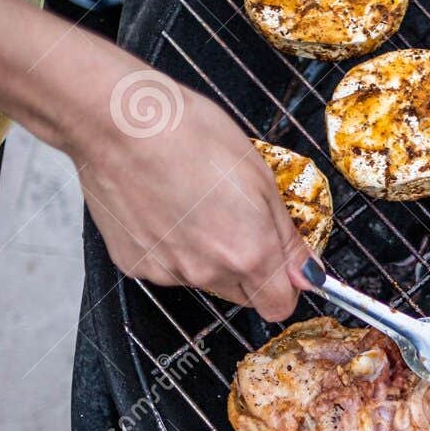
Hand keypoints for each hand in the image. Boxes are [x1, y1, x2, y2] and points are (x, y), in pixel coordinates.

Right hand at [73, 68, 310, 321]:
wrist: (121, 124)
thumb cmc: (192, 136)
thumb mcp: (261, 178)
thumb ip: (287, 237)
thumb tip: (308, 274)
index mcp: (250, 253)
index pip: (279, 306)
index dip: (286, 285)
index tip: (282, 263)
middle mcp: (209, 272)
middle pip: (244, 294)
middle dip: (249, 268)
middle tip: (237, 220)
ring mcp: (168, 271)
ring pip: (204, 280)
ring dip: (208, 256)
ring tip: (195, 205)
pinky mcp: (134, 264)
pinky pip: (167, 268)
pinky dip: (172, 248)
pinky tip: (165, 208)